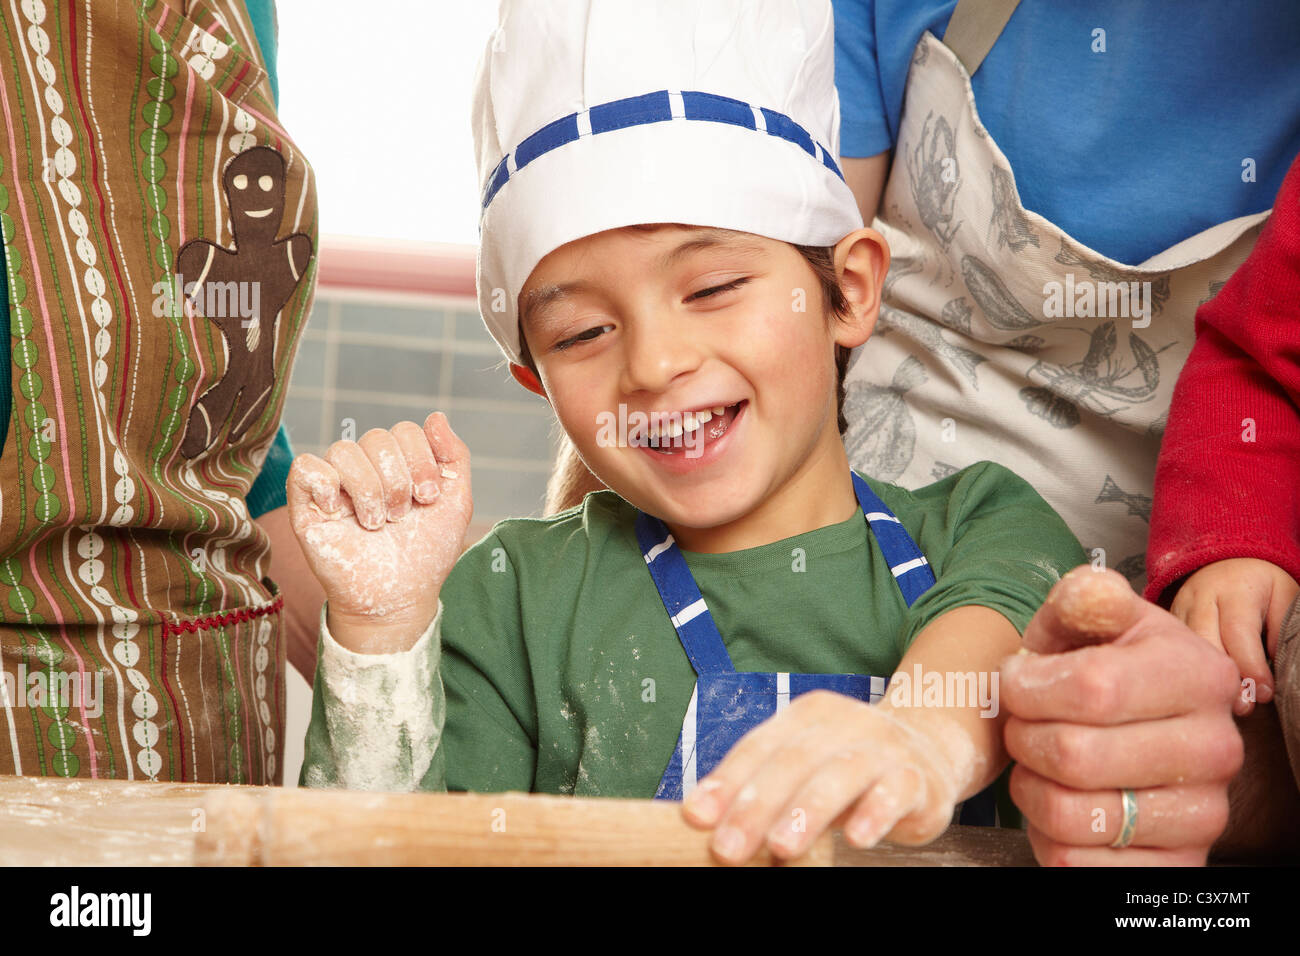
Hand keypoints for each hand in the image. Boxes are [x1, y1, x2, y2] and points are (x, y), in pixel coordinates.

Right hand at [286, 412, 471, 653]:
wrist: (398, 598)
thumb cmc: (425, 553)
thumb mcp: (455, 502)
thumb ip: (454, 456)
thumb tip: (437, 415)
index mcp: (399, 463)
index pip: (406, 430)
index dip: (421, 461)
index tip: (428, 499)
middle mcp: (366, 467)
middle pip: (377, 438)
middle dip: (397, 481)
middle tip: (401, 517)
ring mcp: (335, 484)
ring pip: (344, 450)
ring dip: (369, 491)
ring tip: (376, 523)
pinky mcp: (307, 505)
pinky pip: (304, 466)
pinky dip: (324, 483)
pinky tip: (339, 510)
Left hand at [680, 690, 966, 864]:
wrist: (928, 750)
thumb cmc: (848, 764)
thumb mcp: (805, 764)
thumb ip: (765, 784)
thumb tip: (706, 820)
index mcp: (806, 714)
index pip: (758, 746)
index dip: (726, 782)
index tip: (696, 817)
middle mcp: (844, 722)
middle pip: (793, 761)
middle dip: (756, 806)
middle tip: (728, 848)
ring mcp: (883, 747)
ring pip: (841, 774)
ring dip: (808, 812)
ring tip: (780, 848)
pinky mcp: (917, 778)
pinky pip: (896, 792)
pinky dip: (875, 814)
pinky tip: (856, 838)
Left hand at [1003, 566, 1242, 864]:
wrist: (1130, 726)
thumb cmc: (1097, 665)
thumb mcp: (1089, 620)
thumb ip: (1085, 598)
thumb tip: (1091, 593)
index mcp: (1198, 674)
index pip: (1092, 687)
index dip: (1029, 687)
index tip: (1016, 681)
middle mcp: (1216, 747)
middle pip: (1075, 755)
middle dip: (1024, 737)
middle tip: (1023, 725)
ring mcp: (1204, 812)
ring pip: (1070, 815)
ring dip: (1029, 788)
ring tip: (1038, 763)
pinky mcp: (1176, 864)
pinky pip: (1077, 864)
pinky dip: (1046, 836)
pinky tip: (1059, 802)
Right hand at [1171, 558, 1297, 713]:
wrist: (1224, 558)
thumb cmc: (1261, 584)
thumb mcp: (1284, 597)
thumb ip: (1280, 631)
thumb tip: (1273, 670)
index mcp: (1234, 590)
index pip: (1239, 632)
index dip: (1252, 666)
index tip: (1265, 692)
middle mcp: (1200, 597)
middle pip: (1205, 642)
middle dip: (1223, 677)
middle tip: (1243, 706)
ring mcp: (1178, 608)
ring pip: (1182, 647)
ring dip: (1200, 677)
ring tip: (1221, 704)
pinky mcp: (1165, 619)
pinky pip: (1170, 647)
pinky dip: (1183, 668)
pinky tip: (1198, 688)